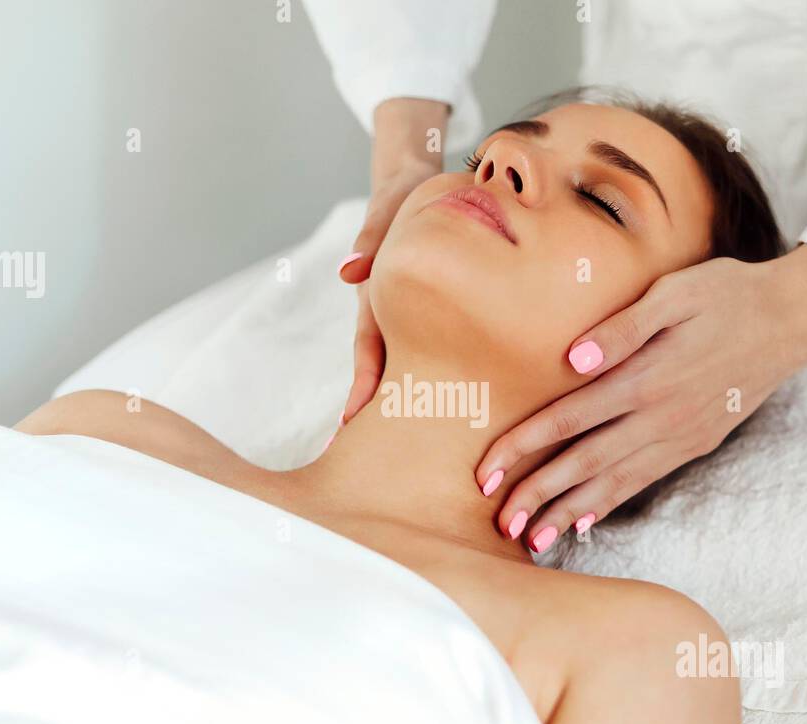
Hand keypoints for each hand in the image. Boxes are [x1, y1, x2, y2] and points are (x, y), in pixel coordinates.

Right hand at [337, 98, 447, 423]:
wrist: (418, 181)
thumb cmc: (404, 192)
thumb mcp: (389, 206)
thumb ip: (370, 235)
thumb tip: (350, 272)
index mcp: (379, 297)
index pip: (368, 351)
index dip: (363, 387)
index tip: (353, 423)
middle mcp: (394, 314)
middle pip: (389, 371)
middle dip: (383, 413)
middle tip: (378, 459)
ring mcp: (413, 317)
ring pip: (414, 367)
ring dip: (412, 402)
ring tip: (424, 449)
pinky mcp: (435, 314)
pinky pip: (441, 351)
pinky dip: (441, 378)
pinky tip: (456, 411)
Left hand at [476, 243, 806, 549]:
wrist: (795, 318)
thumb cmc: (727, 294)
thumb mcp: (675, 293)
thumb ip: (624, 327)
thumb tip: (574, 357)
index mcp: (647, 377)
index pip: (568, 419)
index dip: (523, 447)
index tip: (485, 473)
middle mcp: (661, 416)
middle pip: (584, 463)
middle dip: (536, 496)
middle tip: (497, 524)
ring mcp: (681, 435)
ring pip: (614, 483)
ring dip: (568, 512)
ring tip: (532, 542)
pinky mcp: (696, 443)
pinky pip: (645, 480)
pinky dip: (611, 503)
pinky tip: (585, 520)